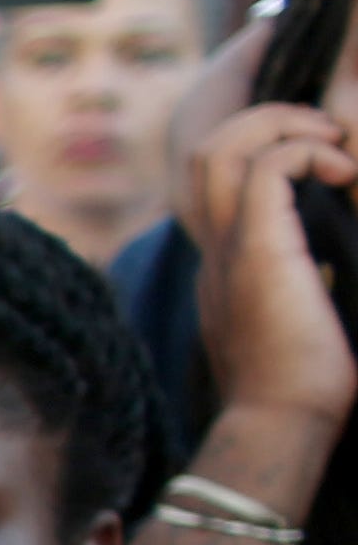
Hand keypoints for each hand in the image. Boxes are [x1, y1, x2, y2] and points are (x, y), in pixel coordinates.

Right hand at [188, 101, 357, 438]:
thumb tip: (325, 260)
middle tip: (323, 132)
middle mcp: (214, 251)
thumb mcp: (301, 322)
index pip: (216, 186)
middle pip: (202, 153)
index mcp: (225, 267)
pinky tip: (343, 172)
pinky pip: (265, 168)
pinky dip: (304, 152)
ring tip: (329, 140)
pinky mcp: (257, 250)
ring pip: (219, 149)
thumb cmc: (304, 390)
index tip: (316, 151)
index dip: (257, 148)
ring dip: (279, 125)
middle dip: (263, 119)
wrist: (281, 425)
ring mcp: (227, 249)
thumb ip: (303, 285)